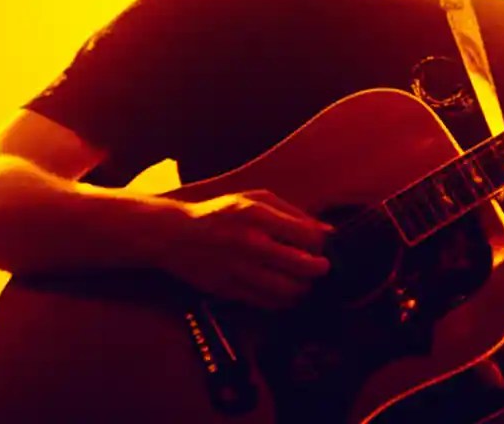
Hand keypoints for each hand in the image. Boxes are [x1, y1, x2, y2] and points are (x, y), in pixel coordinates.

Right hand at [157, 189, 332, 309]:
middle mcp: (249, 243)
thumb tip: (328, 232)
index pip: (307, 235)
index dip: (321, 243)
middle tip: (322, 267)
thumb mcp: (256, 199)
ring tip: (305, 281)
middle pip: (301, 266)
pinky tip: (286, 291)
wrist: (176, 235)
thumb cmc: (222, 212)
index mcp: (257, 215)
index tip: (322, 245)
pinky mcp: (229, 290)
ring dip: (304, 288)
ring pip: (287, 290)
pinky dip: (284, 301)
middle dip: (320, 269)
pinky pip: (268, 303)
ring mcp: (238, 269)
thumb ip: (293, 213)